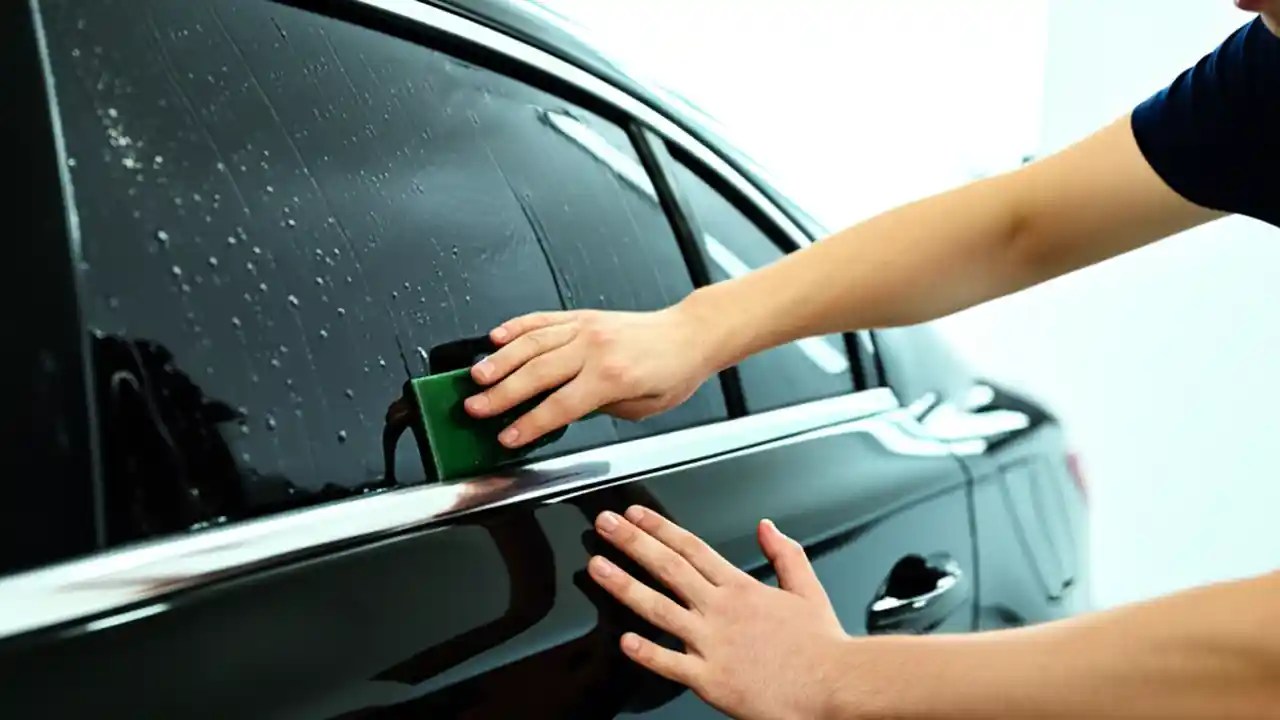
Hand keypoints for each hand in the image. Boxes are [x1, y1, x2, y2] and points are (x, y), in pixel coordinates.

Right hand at [464, 305, 716, 447]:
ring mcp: (586, 327)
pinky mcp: (582, 316)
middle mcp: (595, 347)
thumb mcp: (639, 408)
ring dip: (499, 360)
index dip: (529, 424)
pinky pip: (543, 319)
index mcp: (612, 375)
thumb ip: (597, 409)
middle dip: (501, 393)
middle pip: (536, 373)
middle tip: (475, 408)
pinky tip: (496, 338)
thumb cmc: (672, 373)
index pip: (559, 405)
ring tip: (475, 377)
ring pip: (532, 343)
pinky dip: (516, 327)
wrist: (689, 335)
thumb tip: (560, 412)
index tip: (507, 436)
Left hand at [588, 505, 850, 719]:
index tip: (636, 514)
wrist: (836, 685)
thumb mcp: (807, 588)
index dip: (659, 528)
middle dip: (631, 542)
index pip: (691, 547)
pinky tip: (624, 640)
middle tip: (605, 525)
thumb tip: (767, 526)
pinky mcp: (712, 679)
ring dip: (624, 585)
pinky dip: (646, 652)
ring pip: (659, 608)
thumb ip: (784, 554)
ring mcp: (714, 643)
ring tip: (597, 568)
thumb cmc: (823, 646)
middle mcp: (722, 610)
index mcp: (741, 588)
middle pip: (668, 567)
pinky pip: (671, 664)